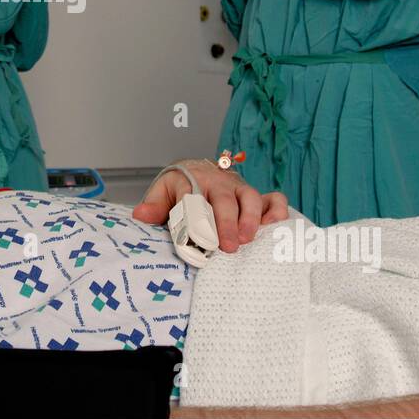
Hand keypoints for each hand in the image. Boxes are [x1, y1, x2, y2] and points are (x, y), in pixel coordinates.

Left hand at [133, 158, 287, 253]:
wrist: (197, 171)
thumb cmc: (180, 189)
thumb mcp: (163, 193)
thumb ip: (154, 205)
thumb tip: (140, 215)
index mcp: (193, 181)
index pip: (193, 198)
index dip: (196, 219)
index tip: (198, 240)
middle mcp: (219, 183)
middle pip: (225, 200)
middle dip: (226, 223)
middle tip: (227, 247)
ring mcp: (240, 188)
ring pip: (250, 198)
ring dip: (251, 219)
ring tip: (247, 240)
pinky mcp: (257, 196)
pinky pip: (274, 198)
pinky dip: (277, 211)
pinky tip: (275, 227)